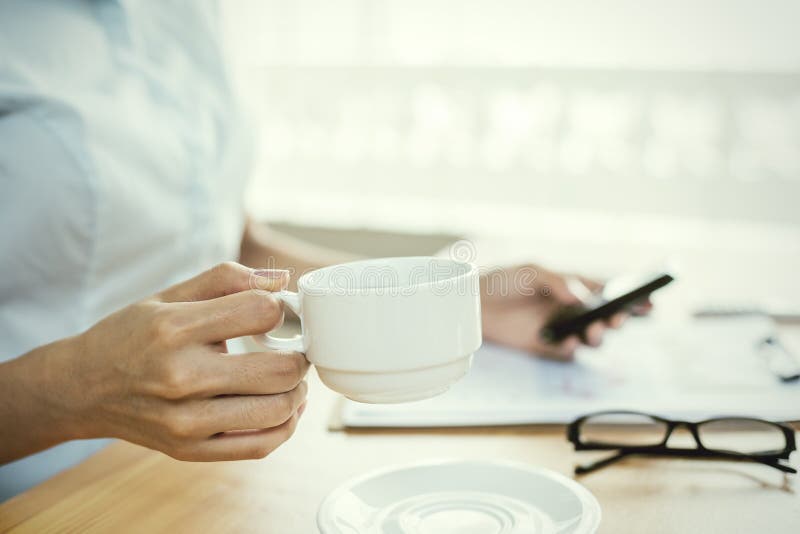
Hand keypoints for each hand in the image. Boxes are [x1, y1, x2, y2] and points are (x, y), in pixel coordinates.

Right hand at [18, 262, 308, 462]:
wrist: (82, 388)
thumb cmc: (130, 336)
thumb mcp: (170, 295)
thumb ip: (227, 279)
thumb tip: (282, 279)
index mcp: (176, 329)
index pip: (261, 312)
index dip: (281, 308)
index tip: (279, 313)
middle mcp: (181, 377)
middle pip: (279, 370)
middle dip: (299, 355)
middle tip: (295, 349)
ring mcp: (186, 421)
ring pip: (277, 411)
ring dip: (297, 391)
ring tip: (290, 378)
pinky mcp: (190, 450)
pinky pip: (260, 446)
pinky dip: (285, 425)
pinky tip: (284, 407)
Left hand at [480, 264, 634, 359]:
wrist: (476, 302)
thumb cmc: (506, 281)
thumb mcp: (532, 271)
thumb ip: (557, 281)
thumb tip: (580, 298)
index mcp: (576, 288)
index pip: (609, 294)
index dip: (631, 299)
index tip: (647, 303)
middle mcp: (574, 311)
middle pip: (607, 319)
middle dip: (618, 320)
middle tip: (617, 318)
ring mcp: (562, 330)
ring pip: (592, 338)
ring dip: (598, 335)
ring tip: (593, 330)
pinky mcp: (547, 346)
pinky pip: (567, 352)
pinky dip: (571, 348)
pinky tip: (568, 342)